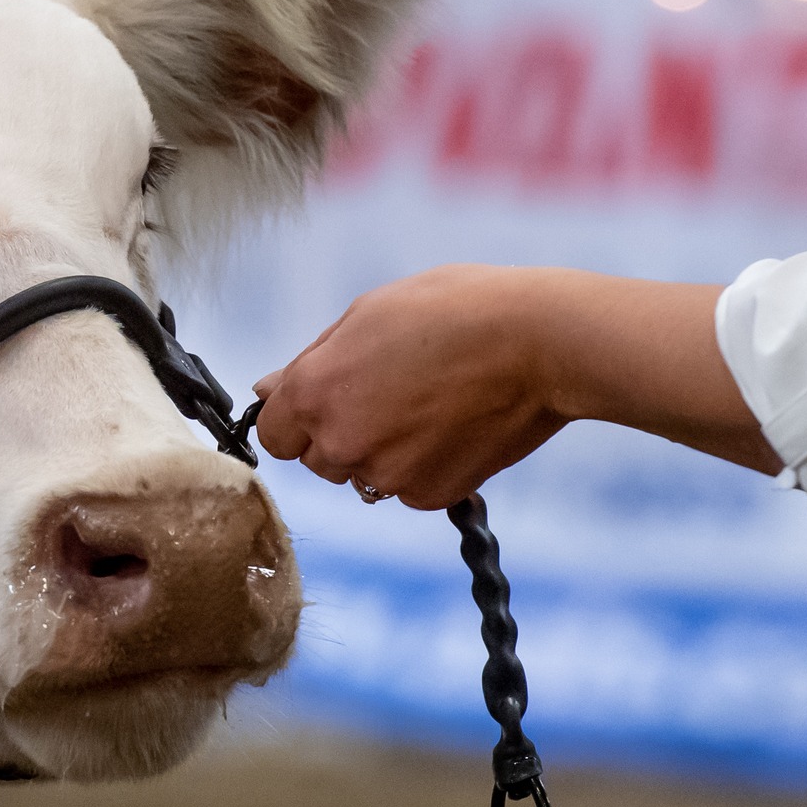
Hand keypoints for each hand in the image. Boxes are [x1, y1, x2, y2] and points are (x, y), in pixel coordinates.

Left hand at [252, 266, 776, 509]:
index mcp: (316, 392)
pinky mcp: (430, 495)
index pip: (275, 435)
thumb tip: (267, 389)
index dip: (298, 418)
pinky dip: (423, 467)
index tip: (329, 401)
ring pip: (364, 476)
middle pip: (318, 459)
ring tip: (427, 404)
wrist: (540, 342)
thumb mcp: (368, 314)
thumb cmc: (455, 311)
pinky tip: (452, 426)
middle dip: (342, 433)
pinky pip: (407, 489)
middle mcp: (342, 442)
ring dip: (382, 452)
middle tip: (391, 391)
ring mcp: (387, 474)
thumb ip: (311, 361)